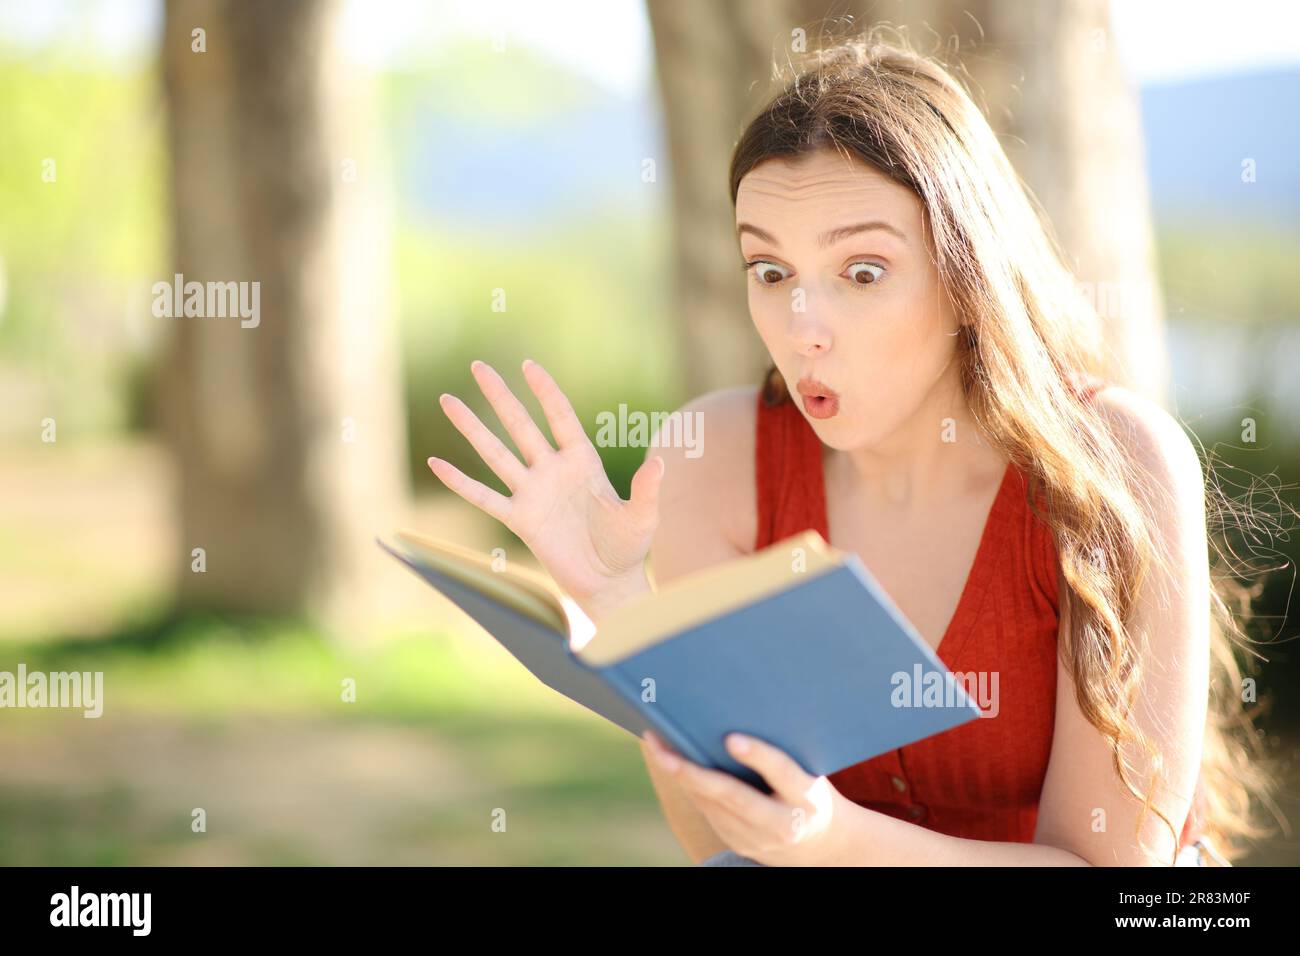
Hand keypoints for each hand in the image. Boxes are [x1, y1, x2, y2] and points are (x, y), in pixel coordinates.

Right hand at [428, 359, 663, 621]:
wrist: (607, 582)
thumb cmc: (628, 547)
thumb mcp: (642, 518)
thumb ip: (647, 490)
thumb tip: (660, 463)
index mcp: (583, 461)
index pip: (560, 416)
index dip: (545, 391)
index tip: (528, 365)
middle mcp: (553, 470)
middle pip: (520, 425)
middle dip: (499, 396)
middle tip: (478, 366)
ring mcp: (533, 493)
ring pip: (495, 453)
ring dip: (472, 427)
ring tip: (448, 399)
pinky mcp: (520, 520)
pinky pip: (484, 497)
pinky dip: (460, 482)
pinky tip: (436, 463)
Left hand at [643, 729, 863, 865]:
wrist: (820, 845)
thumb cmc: (810, 789)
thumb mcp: (812, 770)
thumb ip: (784, 748)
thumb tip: (744, 706)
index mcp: (807, 797)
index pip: (781, 773)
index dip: (758, 755)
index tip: (732, 738)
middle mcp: (782, 823)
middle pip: (733, 796)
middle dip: (694, 773)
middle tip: (663, 750)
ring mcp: (758, 839)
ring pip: (712, 805)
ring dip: (680, 775)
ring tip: (656, 745)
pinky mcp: (738, 843)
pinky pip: (708, 811)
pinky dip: (689, 785)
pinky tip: (671, 762)